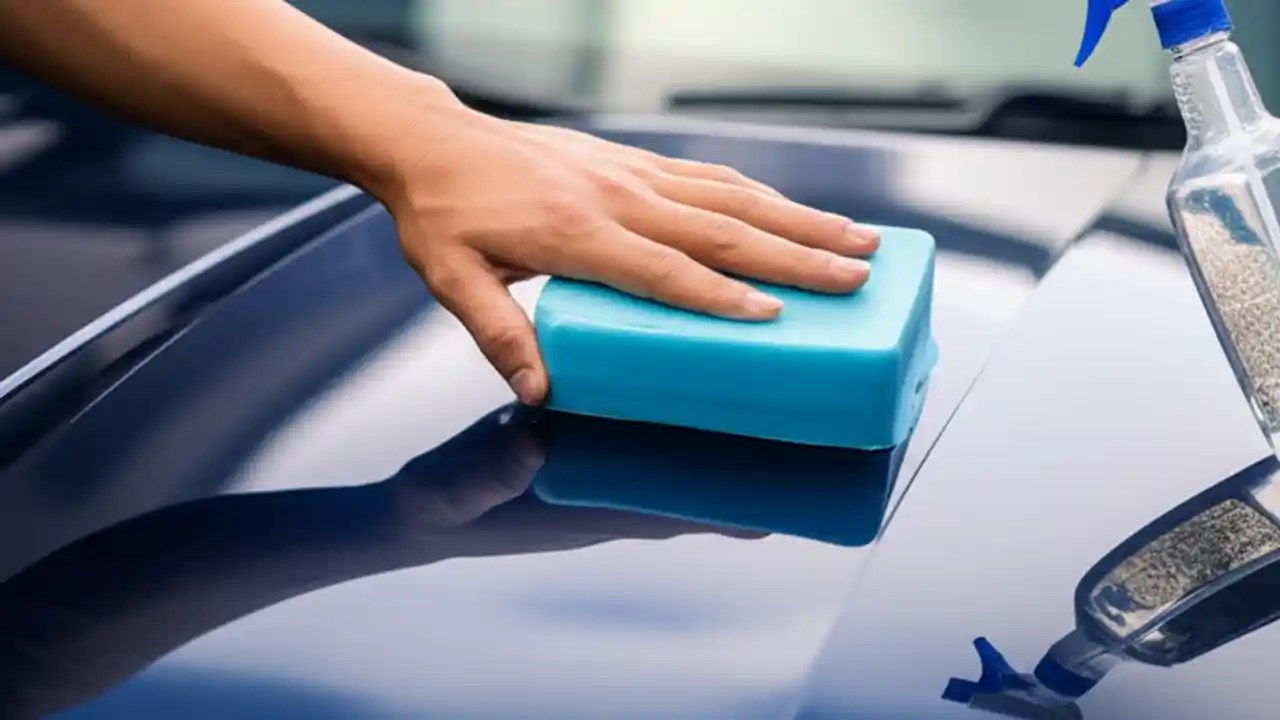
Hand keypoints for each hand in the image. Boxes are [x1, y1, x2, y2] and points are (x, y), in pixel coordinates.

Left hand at [371, 85, 878, 404]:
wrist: (437, 141)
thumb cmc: (446, 215)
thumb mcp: (455, 281)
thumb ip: (499, 334)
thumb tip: (541, 390)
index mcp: (576, 233)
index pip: (664, 271)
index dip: (720, 294)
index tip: (775, 314)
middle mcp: (618, 198)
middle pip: (721, 230)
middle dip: (796, 256)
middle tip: (856, 276)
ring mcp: (633, 174)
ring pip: (731, 197)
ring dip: (798, 220)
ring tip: (856, 239)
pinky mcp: (636, 162)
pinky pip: (710, 177)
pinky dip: (760, 195)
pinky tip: (794, 211)